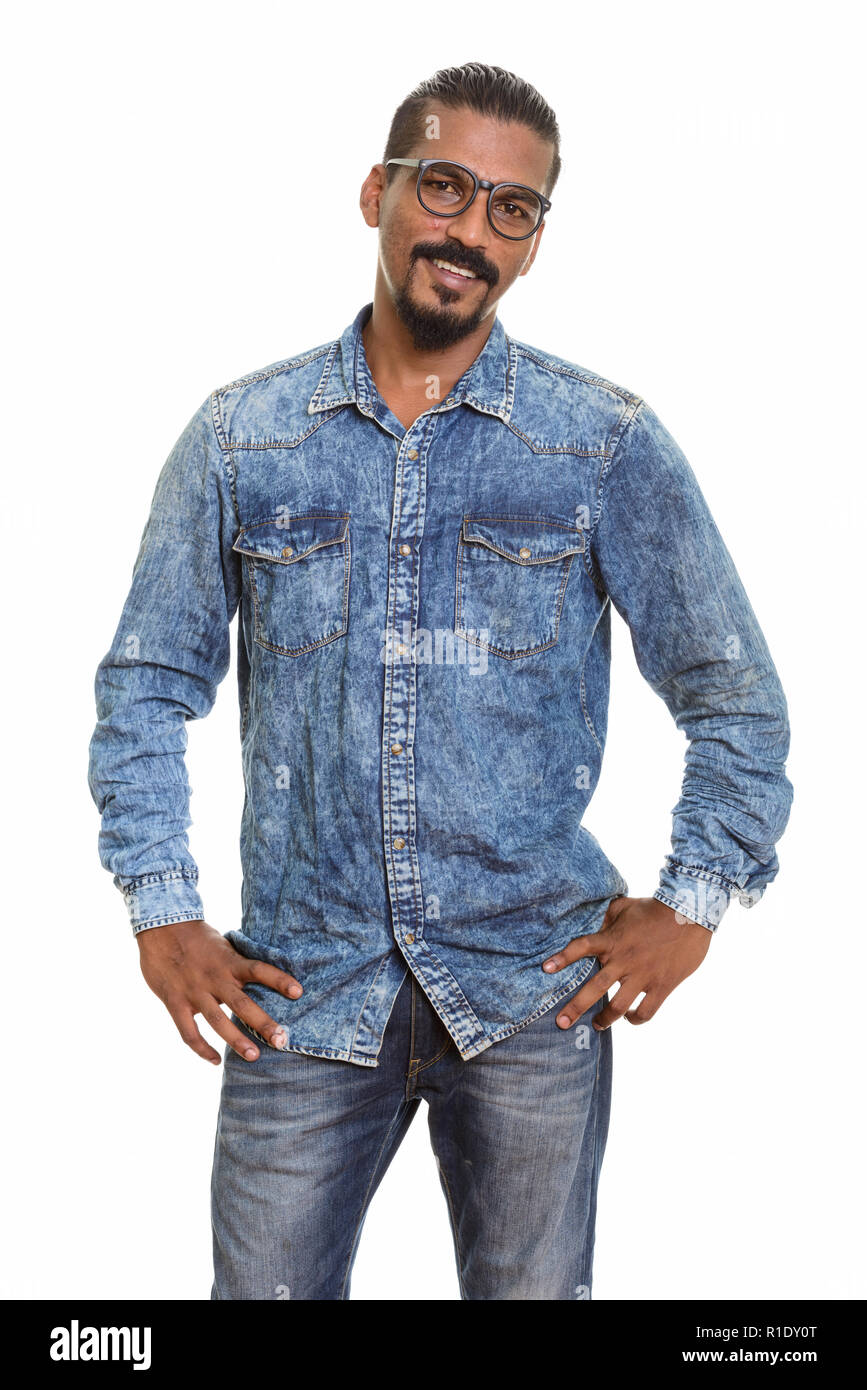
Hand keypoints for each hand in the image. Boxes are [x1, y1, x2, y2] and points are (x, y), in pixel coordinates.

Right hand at [136, 919, 302, 1063]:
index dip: (279, 979)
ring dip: (236, 1040)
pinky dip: (202, 1049)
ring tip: (254, 1056)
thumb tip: (261, 978)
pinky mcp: (175, 1002)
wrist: (160, 928)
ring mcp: (194, 991)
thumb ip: (237, 964)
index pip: (259, 969)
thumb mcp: (222, 946)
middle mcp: (214, 978)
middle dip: (263, 1023)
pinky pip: (189, 1032)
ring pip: (218, 1021)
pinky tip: (215, 1060)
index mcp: (229, 961)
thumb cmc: (196, 937)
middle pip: (243, 1003)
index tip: (298, 992)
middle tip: (282, 1040)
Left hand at [541, 895, 711, 1030]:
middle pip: (595, 988)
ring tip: (597, 1025)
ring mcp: (643, 975)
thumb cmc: (655, 908)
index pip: (581, 947)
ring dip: (605, 1019)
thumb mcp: (625, 906)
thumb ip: (607, 916)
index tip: (546, 969)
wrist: (689, 915)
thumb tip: (596, 922)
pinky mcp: (662, 986)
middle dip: (576, 1007)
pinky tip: (630, 1019)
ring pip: (619, 1006)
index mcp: (612, 940)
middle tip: (562, 1023)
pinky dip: (635, 1019)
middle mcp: (624, 960)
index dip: (563, 958)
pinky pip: (646, 1012)